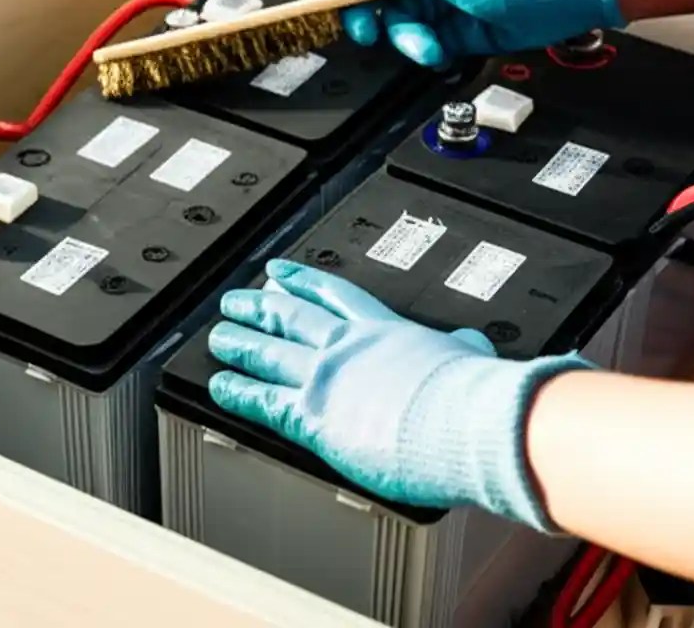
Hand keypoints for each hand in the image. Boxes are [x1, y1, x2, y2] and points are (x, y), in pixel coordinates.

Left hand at [208, 259, 592, 529]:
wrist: (472, 421)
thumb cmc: (475, 396)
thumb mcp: (469, 356)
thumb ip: (460, 349)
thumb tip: (471, 346)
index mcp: (385, 330)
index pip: (334, 296)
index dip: (303, 281)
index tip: (280, 272)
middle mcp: (349, 348)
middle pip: (291, 319)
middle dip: (259, 308)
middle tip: (234, 302)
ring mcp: (327, 379)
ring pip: (269, 353)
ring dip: (240, 343)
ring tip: (218, 337)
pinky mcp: (314, 416)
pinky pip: (264, 401)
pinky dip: (238, 392)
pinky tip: (220, 386)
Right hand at [333, 0, 625, 66]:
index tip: (352, 16)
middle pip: (383, 5)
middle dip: (386, 24)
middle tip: (378, 36)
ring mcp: (442, 2)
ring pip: (404, 29)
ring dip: (413, 42)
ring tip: (432, 48)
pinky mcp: (456, 30)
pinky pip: (427, 45)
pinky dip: (430, 52)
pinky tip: (443, 51)